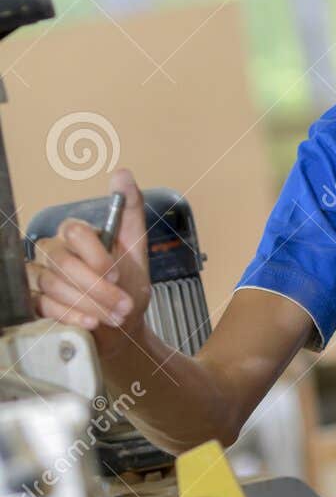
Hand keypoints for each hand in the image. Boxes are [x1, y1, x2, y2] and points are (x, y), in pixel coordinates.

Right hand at [27, 168, 151, 351]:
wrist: (123, 323)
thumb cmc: (127, 284)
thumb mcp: (136, 245)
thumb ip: (130, 208)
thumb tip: (121, 173)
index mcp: (75, 233)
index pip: (74, 232)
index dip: (98, 256)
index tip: (119, 273)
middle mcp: (53, 251)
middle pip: (63, 262)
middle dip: (98, 288)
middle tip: (123, 305)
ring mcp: (41, 276)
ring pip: (53, 285)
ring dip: (90, 304)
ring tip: (115, 316)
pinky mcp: (36, 302)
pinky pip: (43, 306)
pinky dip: (70, 315)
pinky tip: (91, 322)